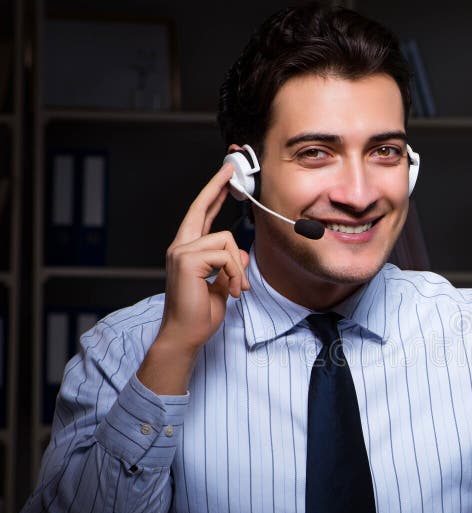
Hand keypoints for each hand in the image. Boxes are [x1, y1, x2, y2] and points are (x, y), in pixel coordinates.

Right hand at [137, 163, 249, 393]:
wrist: (186, 334)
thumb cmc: (200, 314)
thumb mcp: (223, 286)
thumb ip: (230, 267)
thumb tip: (241, 255)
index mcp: (187, 251)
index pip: (200, 215)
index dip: (212, 194)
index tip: (224, 177)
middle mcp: (180, 247)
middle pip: (201, 208)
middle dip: (217, 187)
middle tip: (230, 169)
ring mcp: (181, 251)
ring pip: (226, 240)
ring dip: (238, 268)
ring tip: (235, 289)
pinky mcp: (187, 260)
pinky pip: (224, 255)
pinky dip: (234, 274)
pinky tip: (230, 291)